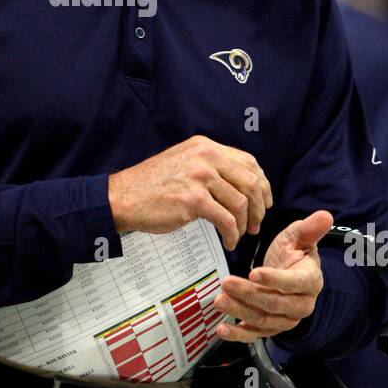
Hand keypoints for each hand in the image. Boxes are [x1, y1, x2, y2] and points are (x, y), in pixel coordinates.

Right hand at [107, 135, 271, 250]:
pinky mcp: (193, 200)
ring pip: (240, 203)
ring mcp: (199, 177)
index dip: (262, 184)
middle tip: (255, 223)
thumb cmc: (152, 185)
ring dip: (244, 224)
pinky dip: (232, 234)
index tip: (265, 201)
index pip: (248, 162)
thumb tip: (240, 184)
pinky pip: (226, 220)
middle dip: (258, 207)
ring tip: (238, 235)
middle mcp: (205, 157)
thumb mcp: (184, 162)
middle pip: (250, 182)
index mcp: (205, 147)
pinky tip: (228, 241)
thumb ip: (210, 166)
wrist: (123, 197)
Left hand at [212, 209, 331, 343]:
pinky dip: (237, 334)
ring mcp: (285, 319)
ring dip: (239, 311)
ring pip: (262, 320)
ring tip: (219, 300)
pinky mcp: (269, 328)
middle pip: (275, 304)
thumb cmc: (293, 255)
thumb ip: (309, 229)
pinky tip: (221, 329)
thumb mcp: (299, 238)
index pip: (294, 283)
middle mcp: (301, 305)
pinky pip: (254, 335)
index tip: (254, 272)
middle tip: (227, 283)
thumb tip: (326, 215)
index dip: (275, 279)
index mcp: (310, 281)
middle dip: (249, 294)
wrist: (288, 275)